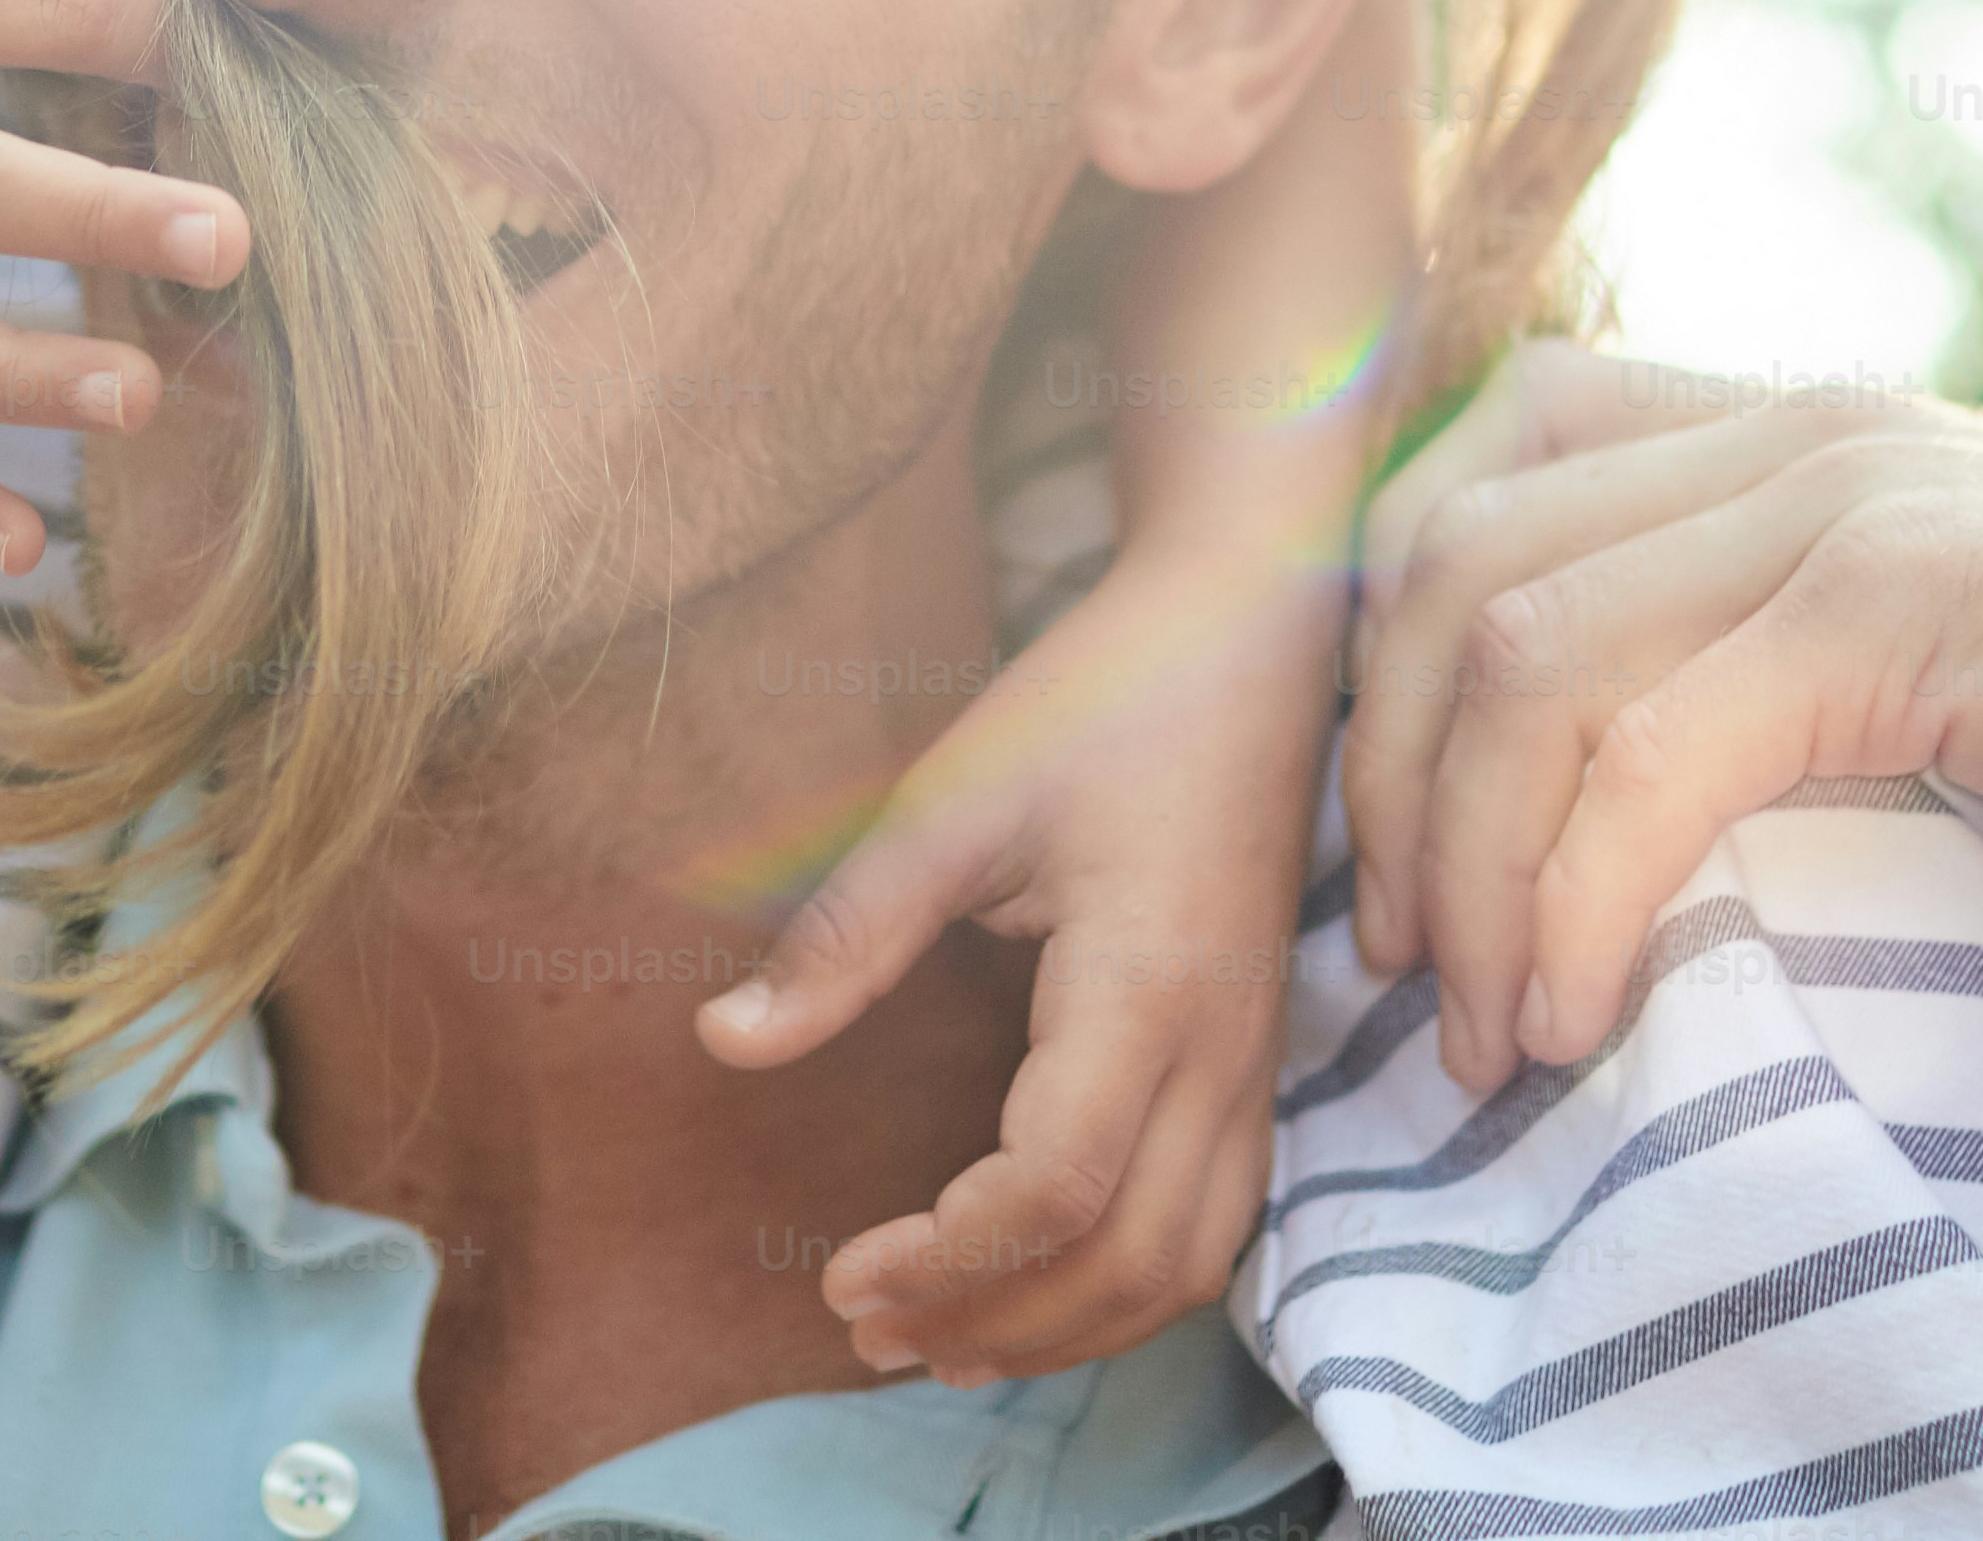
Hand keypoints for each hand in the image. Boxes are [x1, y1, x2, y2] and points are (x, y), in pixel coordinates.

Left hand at [697, 550, 1328, 1384]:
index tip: (843, 1274)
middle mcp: (1220, 1052)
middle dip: (994, 1322)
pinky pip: (1213, 1223)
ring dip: (1066, 1327)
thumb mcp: (956, 801)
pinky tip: (1038, 1290)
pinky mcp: (1256, 1061)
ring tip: (942, 1345)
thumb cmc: (1103, 705)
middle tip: (866, 1333)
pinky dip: (1126, 1285)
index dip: (948, 1256)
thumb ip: (848, 934)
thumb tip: (726, 1040)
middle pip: (1126, 1260)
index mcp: (1145, 988)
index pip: (1055, 1185)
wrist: (1251, 637)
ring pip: (1186, 1263)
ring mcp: (1254, 1064)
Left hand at [1337, 352, 1982, 1089]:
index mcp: (1775, 421)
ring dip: (1466, 861)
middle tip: (1399, 967)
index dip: (1382, 656)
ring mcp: (1843, 496)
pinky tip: (1570, 1011)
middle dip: (1387, 779)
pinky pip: (1653, 747)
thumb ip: (1756, 664)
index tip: (1389, 842)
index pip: (1477, 475)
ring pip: (1527, 652)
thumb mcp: (1910, 667)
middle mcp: (1788, 426)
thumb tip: (1569, 803)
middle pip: (1460, 564)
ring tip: (1479, 1029)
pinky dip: (1574, 894)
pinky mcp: (1898, 602)